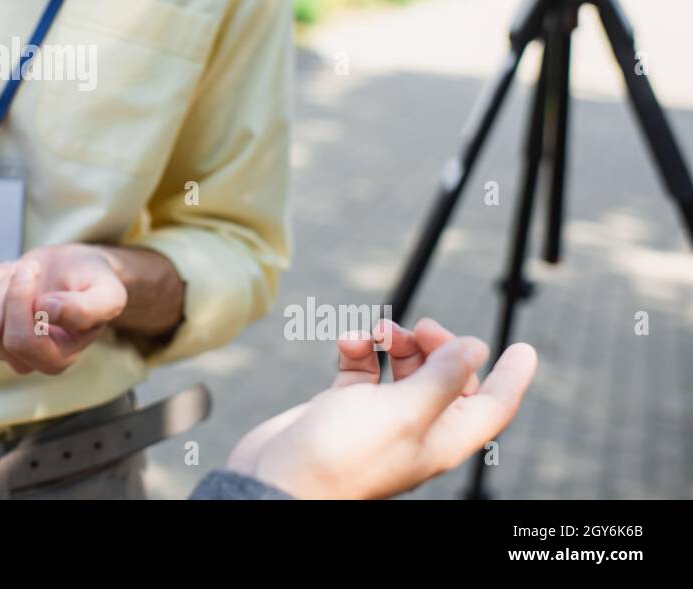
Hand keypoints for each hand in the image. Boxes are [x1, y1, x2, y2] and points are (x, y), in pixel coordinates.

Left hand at [0, 244, 127, 374]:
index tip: (35, 269)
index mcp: (56, 359)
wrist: (74, 270)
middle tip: (30, 268)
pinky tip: (7, 275)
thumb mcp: (107, 292)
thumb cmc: (92, 282)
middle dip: (7, 288)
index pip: (21, 340)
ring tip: (22, 272)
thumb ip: (87, 308)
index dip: (20, 300)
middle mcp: (25, 360)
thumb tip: (47, 310)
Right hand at [226, 318, 537, 498]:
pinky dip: (358, 349)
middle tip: (422, 326)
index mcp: (442, 438)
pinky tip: (347, 342)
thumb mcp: (404, 412)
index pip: (492, 406)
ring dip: (394, 342)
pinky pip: (363, 367)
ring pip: (402, 367)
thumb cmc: (344, 456)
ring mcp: (378, 416)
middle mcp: (415, 427)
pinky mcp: (344, 405)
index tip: (525, 348)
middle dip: (438, 345)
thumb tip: (475, 346)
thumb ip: (442, 376)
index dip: (512, 377)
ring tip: (377, 333)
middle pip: (446, 377)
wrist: (280, 479)